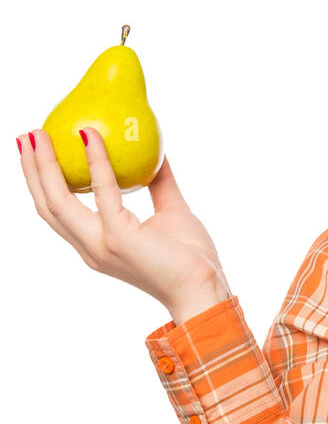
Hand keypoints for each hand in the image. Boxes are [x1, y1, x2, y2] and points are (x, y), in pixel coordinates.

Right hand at [17, 126, 228, 311]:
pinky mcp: (119, 238)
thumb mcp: (171, 211)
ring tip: (39, 134)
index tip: (36, 151)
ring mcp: (101, 245)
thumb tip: (155, 151)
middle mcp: (91, 248)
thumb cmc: (191, 258)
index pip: (59, 212)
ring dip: (44, 165)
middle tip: (27, 136)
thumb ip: (159, 183)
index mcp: (97, 245)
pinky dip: (95, 161)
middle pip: (47, 206)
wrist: (204, 289)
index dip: (42, 182)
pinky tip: (90, 135)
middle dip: (31, 170)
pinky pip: (103, 192)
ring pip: (58, 201)